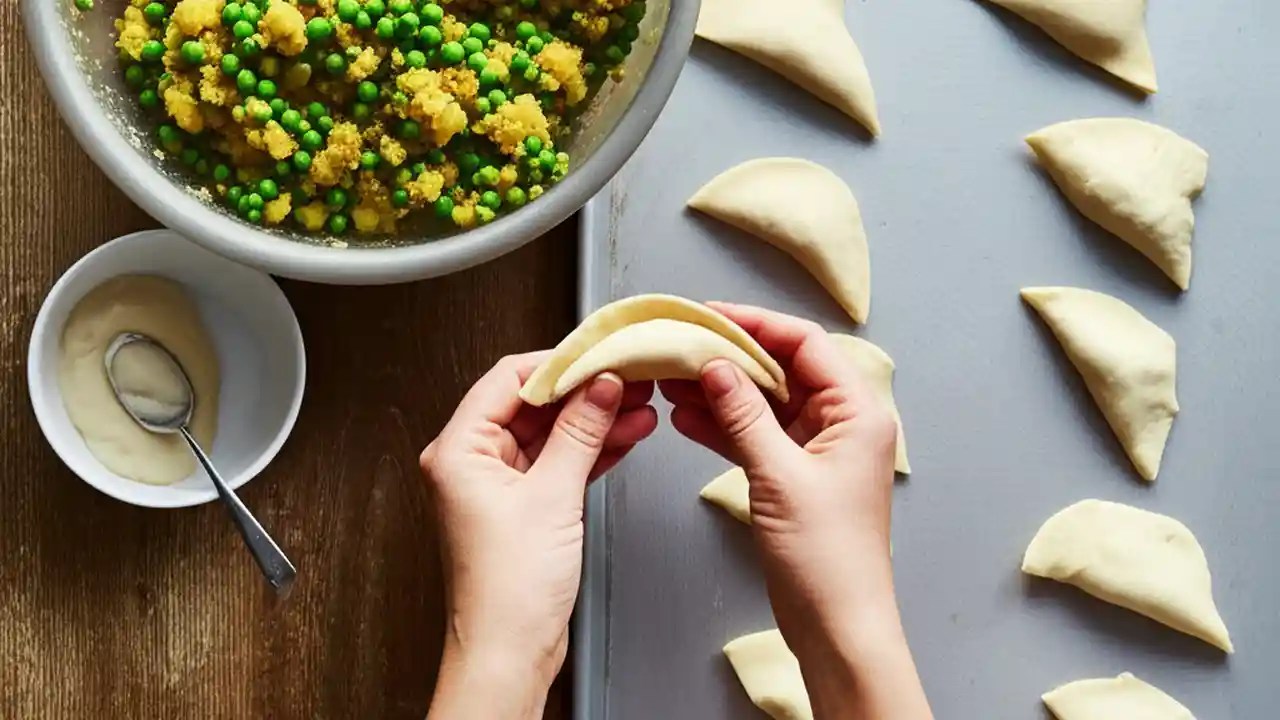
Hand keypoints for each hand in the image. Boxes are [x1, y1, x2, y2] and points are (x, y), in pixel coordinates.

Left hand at [422, 352, 656, 719]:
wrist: (509, 653)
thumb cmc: (507, 592)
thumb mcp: (554, 496)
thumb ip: (581, 432)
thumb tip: (602, 386)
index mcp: (458, 450)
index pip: (510, 379)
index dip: (560, 362)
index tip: (601, 353)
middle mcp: (471, 463)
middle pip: (532, 404)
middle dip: (585, 391)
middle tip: (629, 376)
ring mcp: (497, 486)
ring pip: (550, 434)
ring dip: (594, 420)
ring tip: (638, 404)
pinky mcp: (521, 508)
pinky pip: (557, 463)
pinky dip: (589, 450)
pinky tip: (624, 436)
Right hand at [661, 303, 931, 719]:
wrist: (837, 626)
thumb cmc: (827, 557)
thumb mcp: (779, 476)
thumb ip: (745, 415)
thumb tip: (715, 365)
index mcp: (858, 412)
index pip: (805, 343)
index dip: (755, 323)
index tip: (708, 315)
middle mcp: (842, 423)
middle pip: (782, 368)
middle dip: (730, 356)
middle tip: (681, 344)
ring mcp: (817, 450)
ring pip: (763, 402)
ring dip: (721, 391)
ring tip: (671, 377)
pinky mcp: (794, 476)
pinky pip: (756, 435)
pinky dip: (723, 426)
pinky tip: (685, 416)